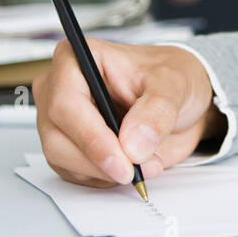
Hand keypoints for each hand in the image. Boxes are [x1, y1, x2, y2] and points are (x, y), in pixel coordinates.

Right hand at [32, 38, 226, 187]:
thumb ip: (157, 112)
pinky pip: (74, 173)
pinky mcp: (67, 145)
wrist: (180, 100)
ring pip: (62, 158)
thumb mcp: (174, 85)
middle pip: (57, 136)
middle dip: (100, 160)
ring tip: (144, 162)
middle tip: (137, 169)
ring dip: (105, 172)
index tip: (123, 160)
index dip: (91, 137)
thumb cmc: (169, 79)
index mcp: (79, 59)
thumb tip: (134, 144)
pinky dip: (104, 177)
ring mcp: (60, 119)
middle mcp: (60, 88)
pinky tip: (128, 164)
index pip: (66, 103)